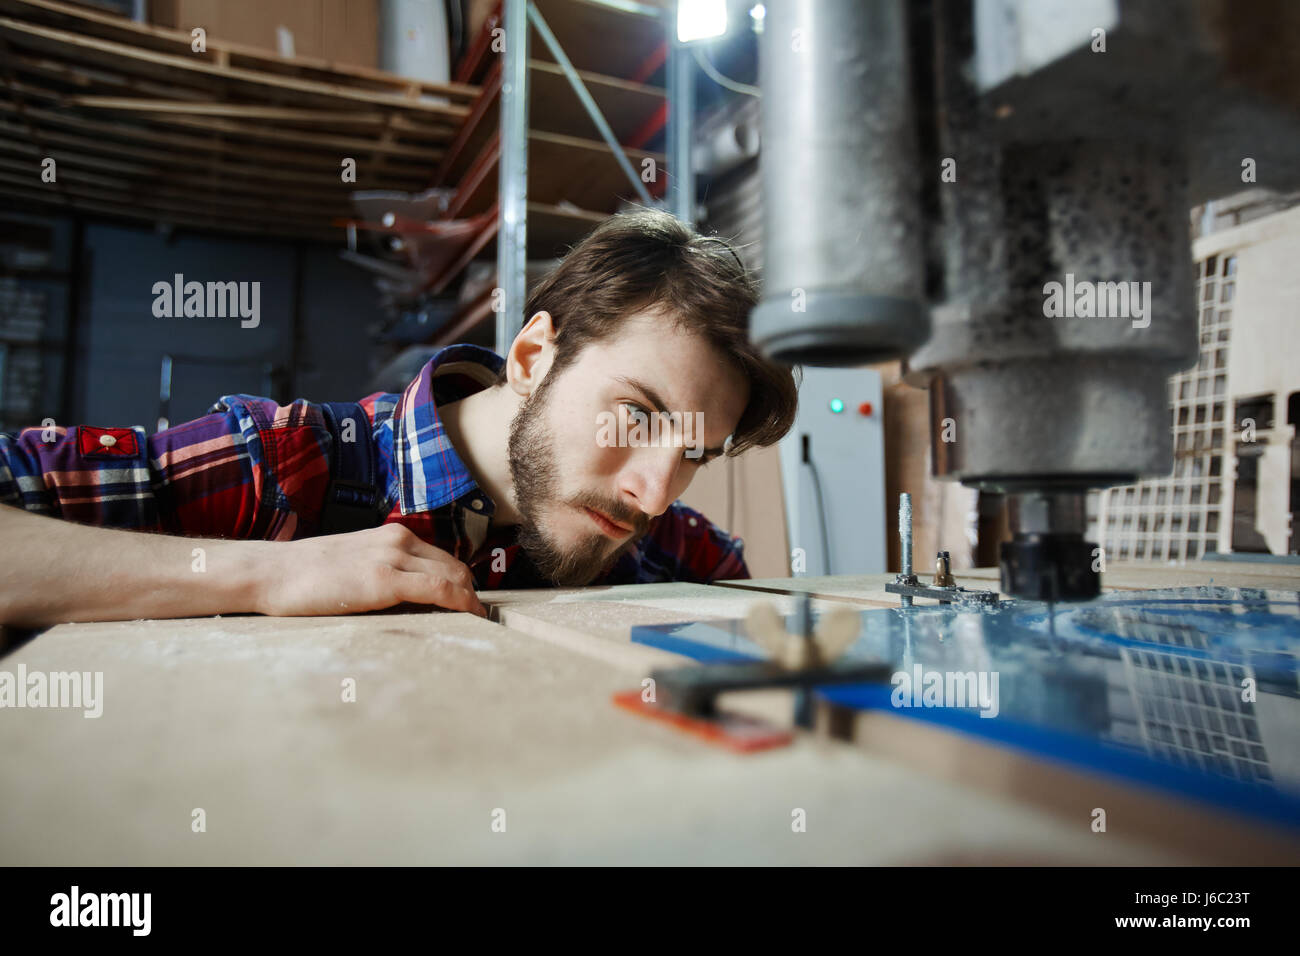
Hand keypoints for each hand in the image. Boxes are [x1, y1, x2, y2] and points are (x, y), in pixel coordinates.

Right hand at [255, 523, 486, 616]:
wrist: (274, 573)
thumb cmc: (308, 574)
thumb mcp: (356, 561)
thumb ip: (384, 569)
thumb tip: (410, 595)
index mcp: (393, 536)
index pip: (444, 558)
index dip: (463, 583)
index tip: (471, 603)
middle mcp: (399, 541)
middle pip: (455, 568)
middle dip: (471, 594)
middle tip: (478, 618)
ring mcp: (393, 559)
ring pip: (453, 578)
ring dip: (470, 601)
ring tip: (478, 623)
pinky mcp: (384, 581)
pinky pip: (439, 591)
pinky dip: (461, 604)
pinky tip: (470, 617)